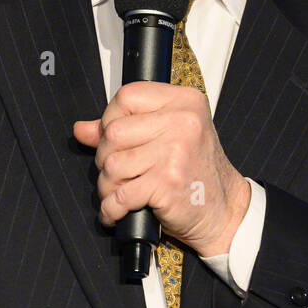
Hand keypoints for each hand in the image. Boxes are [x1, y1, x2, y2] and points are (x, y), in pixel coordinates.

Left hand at [73, 81, 250, 256]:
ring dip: (108, 185)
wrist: (226, 210)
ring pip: (112, 164)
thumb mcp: (169, 138)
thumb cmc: (197, 173)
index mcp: (184, 102)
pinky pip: (120, 195)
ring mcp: (175, 151)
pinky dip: (111, 209)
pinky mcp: (167, 182)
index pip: (126, 96)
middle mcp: (183, 121)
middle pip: (114, 132)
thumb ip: (126, 128)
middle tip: (119, 172)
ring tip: (120, 192)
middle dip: (106, 157)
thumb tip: (82, 129)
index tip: (115, 139)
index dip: (111, 118)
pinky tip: (117, 212)